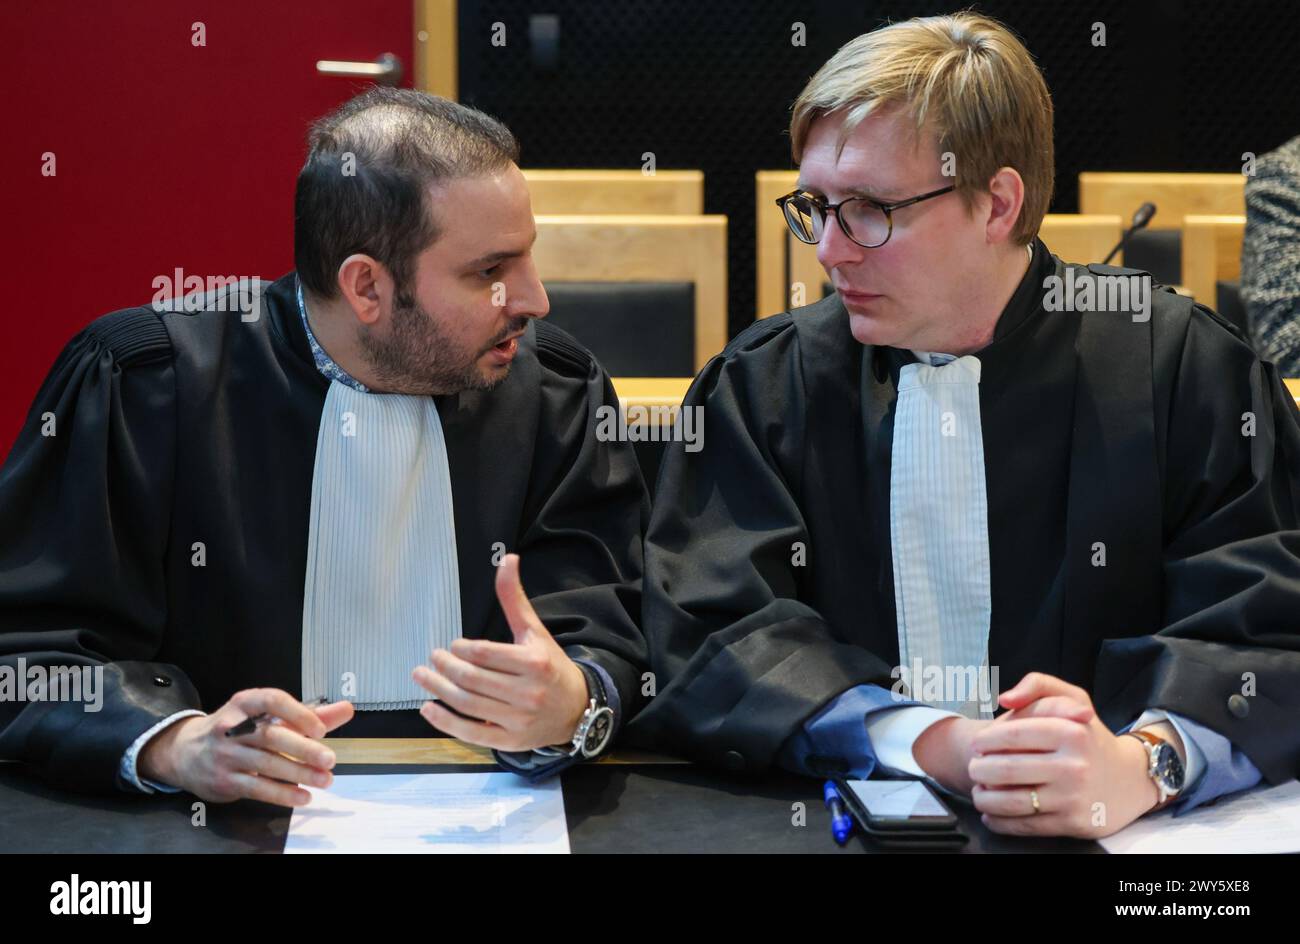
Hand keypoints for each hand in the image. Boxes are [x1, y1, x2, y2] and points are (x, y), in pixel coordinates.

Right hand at [138, 689, 354, 806]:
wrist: (185, 752)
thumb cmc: (238, 730)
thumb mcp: (267, 715)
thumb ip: (309, 713)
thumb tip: (347, 709)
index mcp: (245, 703)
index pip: (272, 701)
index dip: (297, 713)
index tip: (321, 728)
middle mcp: (232, 727)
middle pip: (271, 736)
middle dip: (303, 749)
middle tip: (330, 759)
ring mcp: (226, 755)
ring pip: (266, 764)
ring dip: (299, 774)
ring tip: (326, 780)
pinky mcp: (224, 781)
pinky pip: (256, 788)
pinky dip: (282, 794)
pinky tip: (303, 797)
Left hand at [412, 553, 590, 751]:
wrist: (576, 709)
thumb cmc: (550, 666)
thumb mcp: (535, 632)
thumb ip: (515, 599)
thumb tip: (508, 559)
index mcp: (534, 662)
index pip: (485, 654)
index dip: (461, 649)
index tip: (453, 646)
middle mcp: (527, 693)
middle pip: (472, 679)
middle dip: (445, 667)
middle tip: (432, 658)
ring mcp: (518, 720)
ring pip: (467, 704)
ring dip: (438, 690)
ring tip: (422, 677)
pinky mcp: (510, 741)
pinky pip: (471, 732)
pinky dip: (445, 722)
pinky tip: (428, 708)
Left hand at [967, 672, 1159, 837]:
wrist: (1130, 779)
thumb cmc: (1089, 736)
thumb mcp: (1073, 698)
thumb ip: (1037, 684)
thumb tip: (1005, 698)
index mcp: (1071, 731)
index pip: (1013, 734)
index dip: (986, 740)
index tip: (976, 744)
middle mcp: (1075, 766)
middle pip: (1007, 770)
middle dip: (979, 770)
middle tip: (974, 768)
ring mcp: (1074, 797)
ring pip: (1011, 801)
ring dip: (984, 798)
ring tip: (979, 791)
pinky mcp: (1073, 824)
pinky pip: (1024, 825)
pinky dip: (999, 821)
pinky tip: (991, 813)